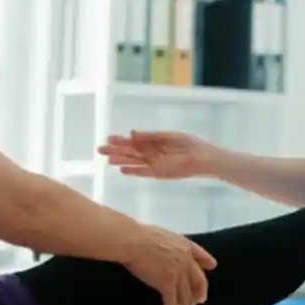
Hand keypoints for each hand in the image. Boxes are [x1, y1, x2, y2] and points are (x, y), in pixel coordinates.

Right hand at [98, 130, 217, 179]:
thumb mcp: (169, 137)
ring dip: (121, 160)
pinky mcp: (159, 173)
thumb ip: (150, 136)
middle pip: (131, 151)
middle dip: (116, 150)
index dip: (121, 140)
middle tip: (100, 149)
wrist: (203, 158)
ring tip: (107, 159)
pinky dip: (133, 171)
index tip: (109, 137)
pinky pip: (143, 172)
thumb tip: (131, 132)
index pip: (134, 140)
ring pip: (134, 161)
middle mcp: (152, 152)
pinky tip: (121, 170)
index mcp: (154, 141)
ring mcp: (155, 163)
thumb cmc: (190, 144)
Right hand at [122, 225, 217, 304]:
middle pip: (199, 281)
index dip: (207, 262)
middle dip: (199, 294)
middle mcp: (186, 260)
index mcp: (185, 246)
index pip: (202, 255)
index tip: (211, 266)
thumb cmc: (139, 235)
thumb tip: (164, 250)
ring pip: (186, 297)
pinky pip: (172, 302)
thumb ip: (170, 244)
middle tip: (197, 301)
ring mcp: (178, 273)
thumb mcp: (163, 234)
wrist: (132, 241)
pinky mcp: (167, 283)